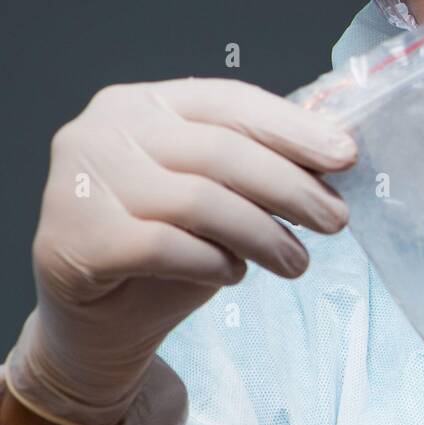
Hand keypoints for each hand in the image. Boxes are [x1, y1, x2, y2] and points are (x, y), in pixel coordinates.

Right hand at [6, 79, 357, 424]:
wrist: (97, 323)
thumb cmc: (163, 246)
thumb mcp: (218, 193)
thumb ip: (259, 162)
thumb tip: (335, 146)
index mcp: (142, 103)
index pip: (229, 101)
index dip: (292, 128)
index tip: (346, 155)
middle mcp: (103, 130)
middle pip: (220, 151)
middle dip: (290, 187)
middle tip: (336, 219)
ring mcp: (80, 182)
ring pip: (199, 201)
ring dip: (262, 234)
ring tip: (297, 261)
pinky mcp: (76, 238)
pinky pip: (165, 247)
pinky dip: (212, 262)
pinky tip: (235, 274)